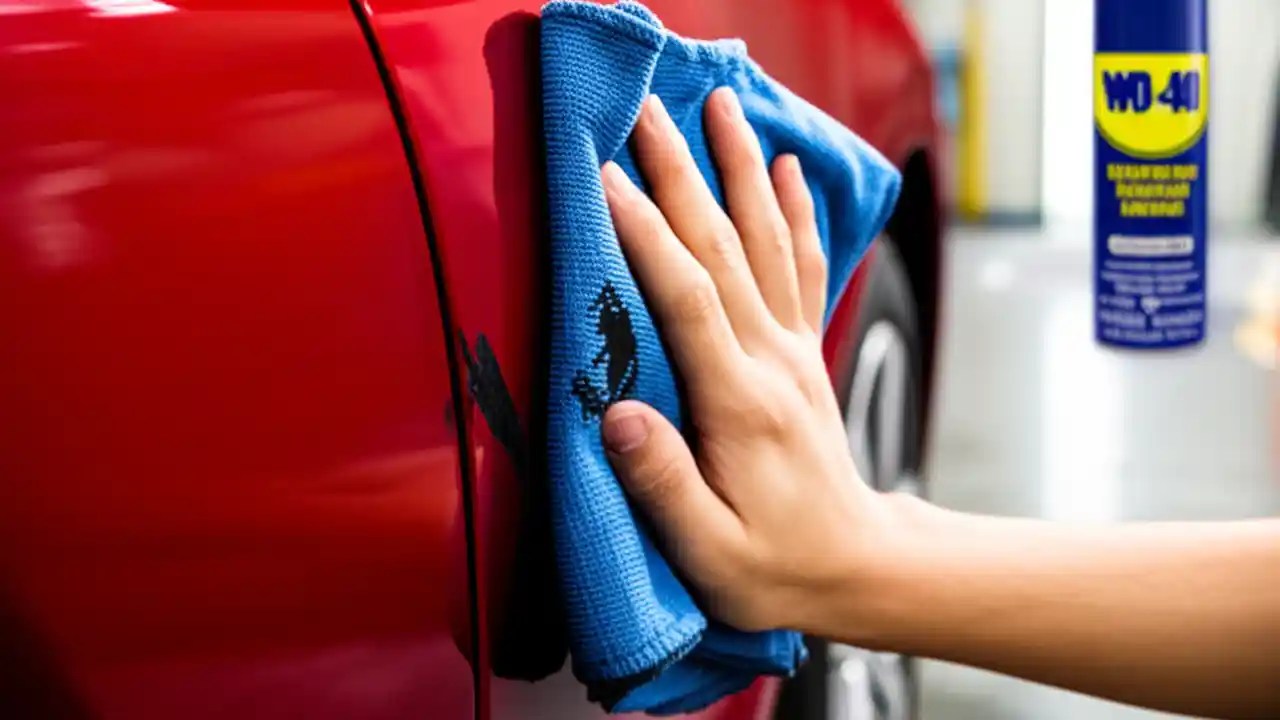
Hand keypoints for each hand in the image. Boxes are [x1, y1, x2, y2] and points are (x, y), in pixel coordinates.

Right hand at [599, 88, 896, 634]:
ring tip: (721, 107)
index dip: (646, 235)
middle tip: (649, 112)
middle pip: (723, 247)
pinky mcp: (803, 352)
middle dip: (682, 173)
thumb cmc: (777, 565)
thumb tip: (616, 416)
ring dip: (740, 169)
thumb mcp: (710, 551)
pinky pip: (802, 265)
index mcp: (739, 403)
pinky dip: (794, 211)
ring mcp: (793, 350)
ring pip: (765, 240)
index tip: (609, 179)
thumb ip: (663, 484)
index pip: (687, 298)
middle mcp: (771, 361)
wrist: (858, 566)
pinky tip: (785, 170)